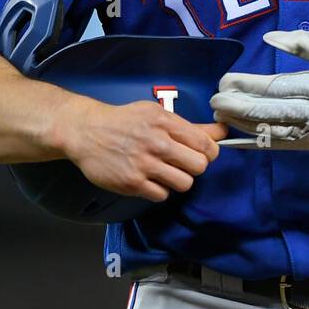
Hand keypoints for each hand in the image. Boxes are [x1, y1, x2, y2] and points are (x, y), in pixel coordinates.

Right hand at [60, 96, 227, 203]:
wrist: (87, 132)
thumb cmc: (125, 121)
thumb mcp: (157, 114)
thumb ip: (190, 126)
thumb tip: (222, 131)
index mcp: (165, 122)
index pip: (205, 143)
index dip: (210, 152)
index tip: (202, 153)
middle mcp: (156, 143)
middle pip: (199, 166)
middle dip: (195, 166)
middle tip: (183, 163)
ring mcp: (144, 164)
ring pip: (184, 183)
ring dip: (178, 180)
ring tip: (166, 172)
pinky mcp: (132, 183)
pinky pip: (162, 195)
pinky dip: (160, 190)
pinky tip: (150, 179)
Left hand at [211, 30, 308, 155]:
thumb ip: (305, 45)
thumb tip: (269, 40)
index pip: (271, 89)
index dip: (244, 86)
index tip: (224, 80)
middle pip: (264, 113)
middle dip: (235, 107)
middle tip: (213, 100)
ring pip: (268, 132)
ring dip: (241, 125)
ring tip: (220, 117)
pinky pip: (281, 146)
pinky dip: (258, 142)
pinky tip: (241, 139)